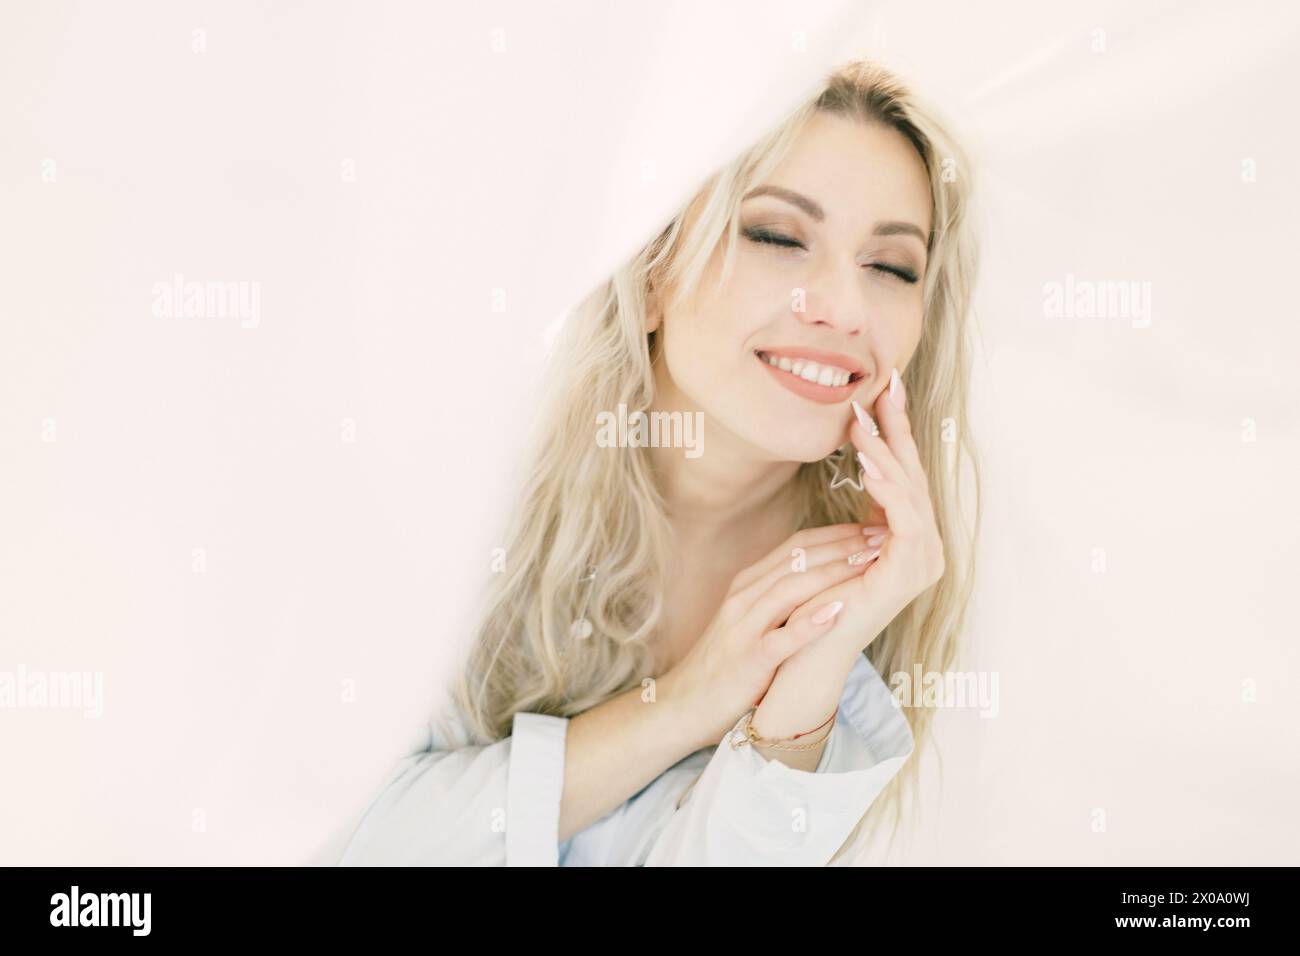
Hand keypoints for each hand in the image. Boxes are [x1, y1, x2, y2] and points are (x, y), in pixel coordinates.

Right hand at [663, 524, 870, 749]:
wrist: (684, 704)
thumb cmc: (727, 662)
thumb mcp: (752, 619)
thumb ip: (781, 596)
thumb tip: (825, 576)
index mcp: (749, 583)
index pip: (797, 545)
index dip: (838, 533)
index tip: (874, 527)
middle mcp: (745, 597)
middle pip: (798, 559)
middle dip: (844, 544)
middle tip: (884, 535)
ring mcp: (744, 626)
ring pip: (790, 589)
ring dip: (833, 572)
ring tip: (870, 561)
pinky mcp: (747, 659)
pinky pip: (781, 638)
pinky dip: (809, 623)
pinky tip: (837, 611)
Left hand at [785, 370, 946, 652]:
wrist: (807, 648)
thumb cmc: (816, 596)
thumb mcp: (837, 537)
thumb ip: (860, 504)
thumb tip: (866, 454)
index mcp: (908, 535)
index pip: (903, 470)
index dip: (896, 427)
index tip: (887, 384)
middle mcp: (924, 546)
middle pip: (912, 473)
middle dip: (897, 428)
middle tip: (885, 384)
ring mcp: (922, 561)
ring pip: (909, 492)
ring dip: (886, 453)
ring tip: (864, 423)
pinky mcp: (909, 573)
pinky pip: (904, 520)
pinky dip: (888, 489)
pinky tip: (869, 463)